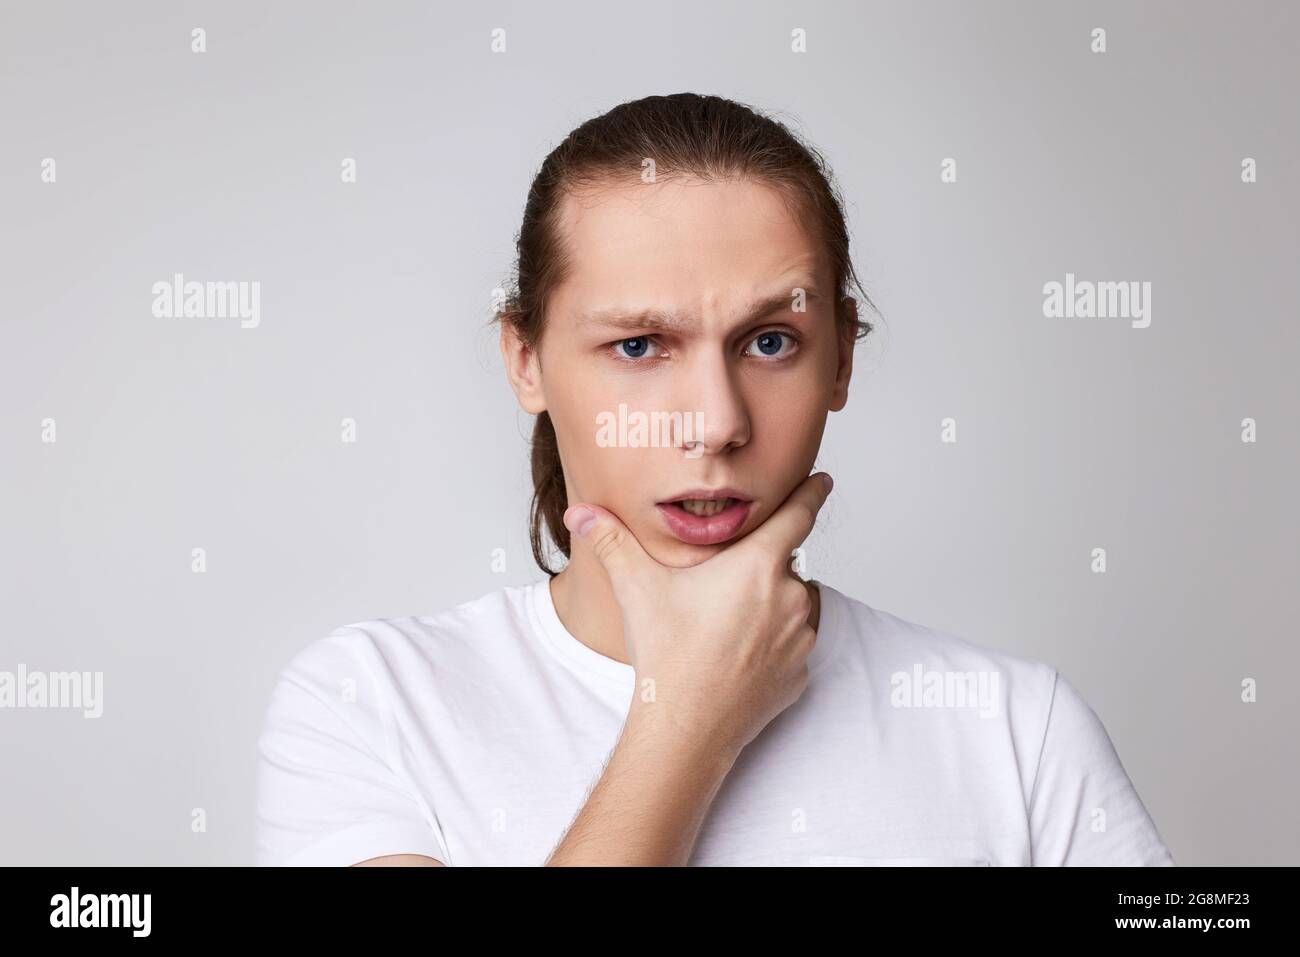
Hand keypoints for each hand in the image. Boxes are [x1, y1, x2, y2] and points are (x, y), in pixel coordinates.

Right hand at [563, 472, 832, 757]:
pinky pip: (793, 646)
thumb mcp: (635, 588)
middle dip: (763, 568)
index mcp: (759, 566)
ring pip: (796, 605)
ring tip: (729, 621)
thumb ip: (611, 541)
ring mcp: (800, 639)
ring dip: (774, 604)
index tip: (822, 480)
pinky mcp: (800, 674)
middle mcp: (790, 598)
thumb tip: (580, 513)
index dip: (811, 493)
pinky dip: (774, 644)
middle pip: (788, 565)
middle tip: (726, 585)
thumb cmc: (666, 656)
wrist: (685, 729)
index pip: (799, 514)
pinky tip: (739, 654)